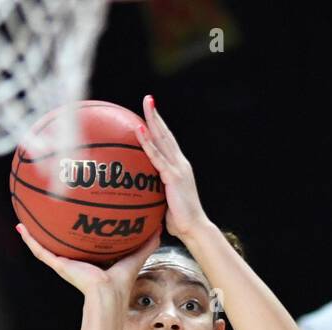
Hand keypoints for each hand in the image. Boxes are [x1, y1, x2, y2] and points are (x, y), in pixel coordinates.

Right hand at [16, 224, 159, 304]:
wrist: (107, 295)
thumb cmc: (120, 282)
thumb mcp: (135, 256)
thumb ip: (147, 242)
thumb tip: (160, 225)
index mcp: (91, 259)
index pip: (84, 242)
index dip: (80, 229)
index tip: (76, 214)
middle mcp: (75, 260)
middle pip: (62, 241)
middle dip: (55, 227)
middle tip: (48, 208)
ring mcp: (64, 263)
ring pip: (46, 245)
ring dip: (35, 232)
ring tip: (24, 217)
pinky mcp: (58, 265)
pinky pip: (40, 250)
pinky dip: (29, 240)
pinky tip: (20, 228)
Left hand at [135, 94, 210, 239]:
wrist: (193, 229)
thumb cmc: (178, 221)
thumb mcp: (163, 203)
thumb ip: (154, 194)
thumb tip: (138, 197)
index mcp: (178, 168)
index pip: (167, 143)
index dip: (159, 127)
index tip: (150, 114)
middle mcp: (180, 163)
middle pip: (166, 134)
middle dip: (156, 116)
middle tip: (148, 99)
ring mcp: (178, 168)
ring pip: (163, 139)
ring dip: (153, 120)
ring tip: (146, 104)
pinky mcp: (173, 176)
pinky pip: (157, 157)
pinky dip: (147, 143)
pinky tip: (138, 131)